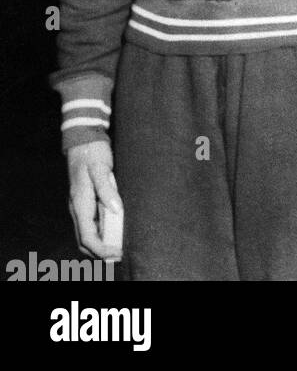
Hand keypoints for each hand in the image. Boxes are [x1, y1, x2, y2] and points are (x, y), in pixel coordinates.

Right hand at [66, 139, 123, 260]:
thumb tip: (116, 210)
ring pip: (87, 234)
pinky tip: (114, 231)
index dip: (101, 250)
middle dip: (100, 252)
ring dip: (101, 244)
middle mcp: (77, 208)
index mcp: (80, 203)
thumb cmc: (92, 153)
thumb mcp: (101, 168)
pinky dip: (101, 233)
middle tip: (120, 255)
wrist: (83, 140)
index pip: (87, 237)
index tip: (117, 254)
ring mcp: (80, 206)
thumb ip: (107, 189)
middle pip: (85, 241)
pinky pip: (91, 223)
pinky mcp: (85, 201)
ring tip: (119, 247)